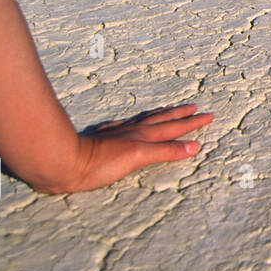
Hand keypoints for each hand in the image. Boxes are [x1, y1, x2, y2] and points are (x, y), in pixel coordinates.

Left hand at [41, 103, 213, 193]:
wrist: (62, 161)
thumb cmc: (99, 163)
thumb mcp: (138, 157)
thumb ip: (165, 151)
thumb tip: (193, 146)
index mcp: (143, 136)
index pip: (174, 128)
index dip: (192, 123)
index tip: (208, 115)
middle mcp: (133, 131)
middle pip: (162, 120)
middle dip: (181, 115)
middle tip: (196, 107)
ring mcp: (118, 134)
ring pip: (146, 121)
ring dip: (162, 115)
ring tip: (171, 110)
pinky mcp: (103, 139)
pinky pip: (127, 126)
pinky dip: (138, 123)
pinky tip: (132, 124)